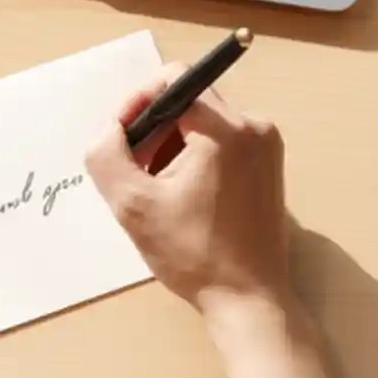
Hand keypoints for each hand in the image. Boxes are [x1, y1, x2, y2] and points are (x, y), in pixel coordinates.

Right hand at [84, 64, 290, 313]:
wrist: (249, 298)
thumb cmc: (193, 254)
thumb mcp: (132, 205)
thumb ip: (107, 154)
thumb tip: (111, 128)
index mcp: (225, 129)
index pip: (173, 79)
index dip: (138, 102)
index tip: (122, 137)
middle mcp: (254, 127)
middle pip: (189, 100)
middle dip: (154, 129)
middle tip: (136, 170)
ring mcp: (267, 146)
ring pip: (205, 122)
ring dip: (173, 145)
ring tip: (158, 188)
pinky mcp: (269, 166)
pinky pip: (225, 141)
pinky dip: (197, 157)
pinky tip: (184, 196)